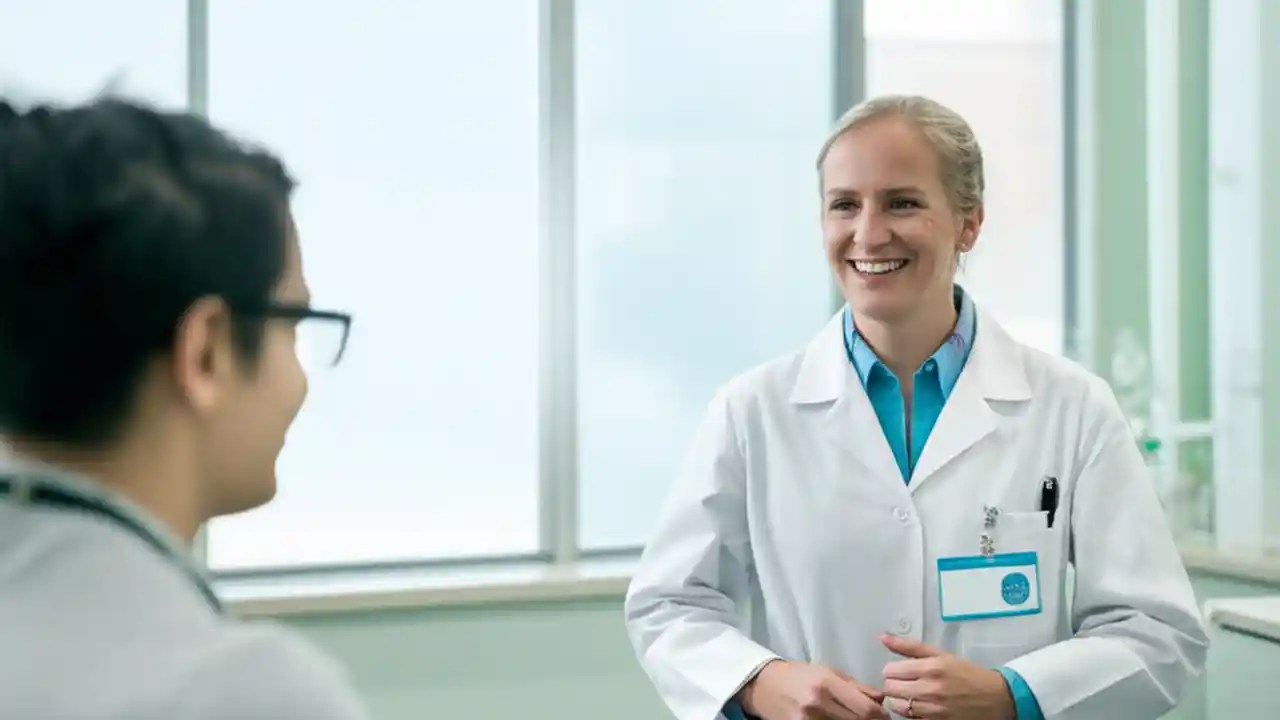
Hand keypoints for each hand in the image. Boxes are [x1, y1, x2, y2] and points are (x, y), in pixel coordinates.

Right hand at [740, 659, 887, 719]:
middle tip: (870, 718)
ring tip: (851, 718)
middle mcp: (818, 704)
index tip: (883, 715)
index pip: (865, 709)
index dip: (880, 716)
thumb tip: (880, 698)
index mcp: (827, 684)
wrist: (764, 685)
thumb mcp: (827, 671)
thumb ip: (856, 686)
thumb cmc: (798, 675)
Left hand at [880, 635, 1014, 719]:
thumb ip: (909, 646)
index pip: (890, 671)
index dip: (892, 670)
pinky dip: (911, 713)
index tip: (900, 671)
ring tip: (912, 695)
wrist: (995, 698)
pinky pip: (910, 718)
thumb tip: (883, 638)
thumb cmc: (967, 674)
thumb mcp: (941, 654)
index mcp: (931, 667)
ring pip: (896, 705)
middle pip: (889, 688)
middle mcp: (930, 689)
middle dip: (894, 684)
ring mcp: (933, 709)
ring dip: (900, 700)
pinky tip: (920, 706)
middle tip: (905, 683)